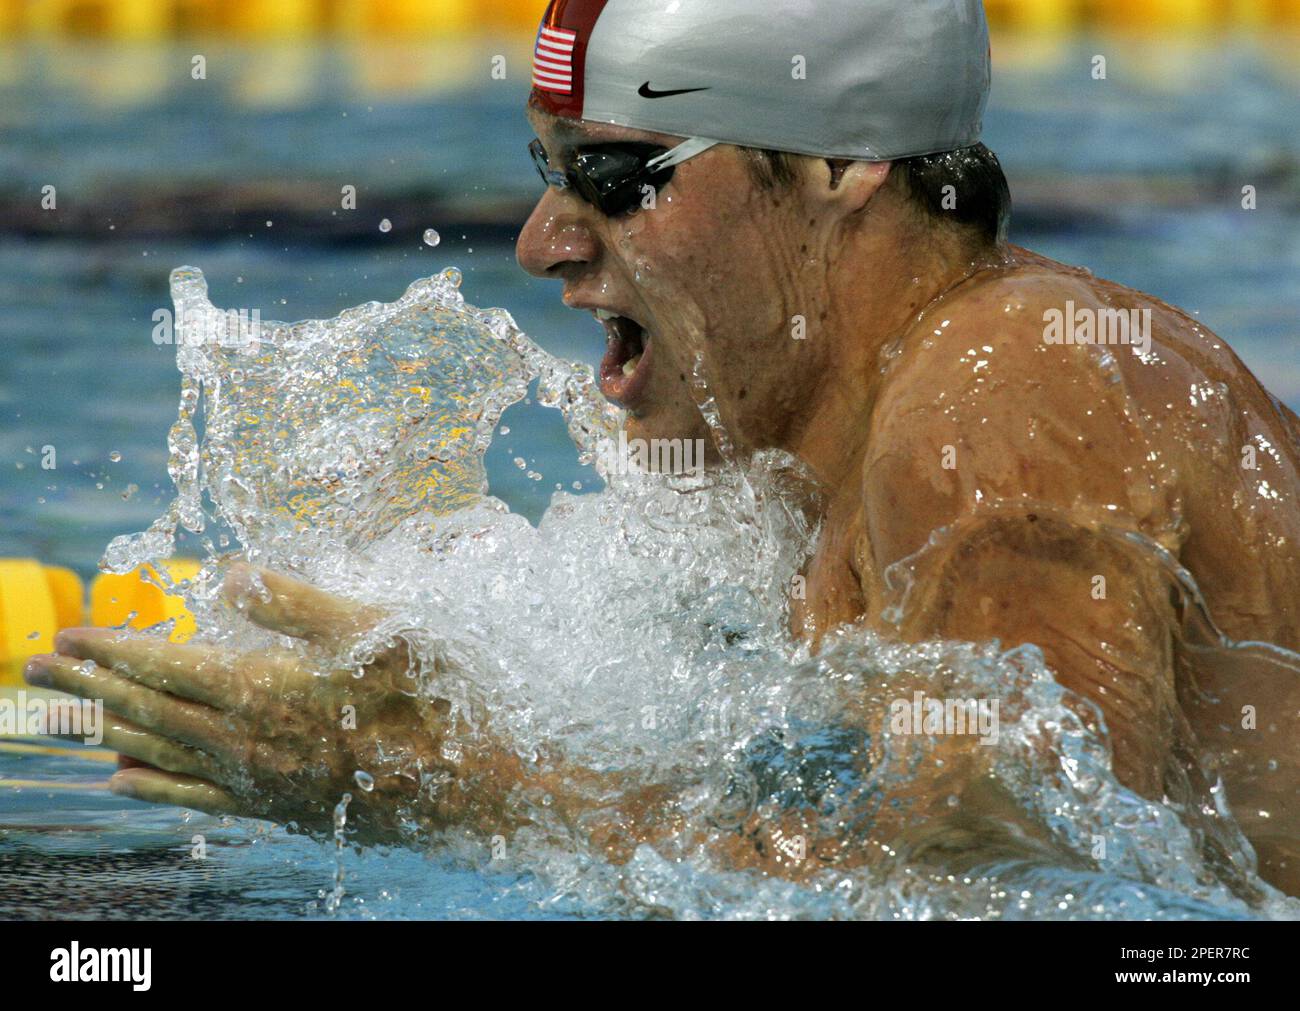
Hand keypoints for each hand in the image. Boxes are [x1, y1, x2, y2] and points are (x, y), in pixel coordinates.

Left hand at [24, 564, 460, 843]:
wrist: (464, 784)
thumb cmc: (427, 697)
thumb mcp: (371, 629)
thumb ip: (296, 603)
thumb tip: (228, 575)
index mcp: (262, 691)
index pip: (166, 666)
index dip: (113, 648)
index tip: (68, 635)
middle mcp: (245, 741)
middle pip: (146, 710)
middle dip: (87, 685)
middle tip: (36, 667)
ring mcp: (255, 778)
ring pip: (158, 753)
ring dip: (101, 729)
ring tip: (59, 716)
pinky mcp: (272, 805)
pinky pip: (190, 796)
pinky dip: (148, 784)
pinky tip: (122, 778)